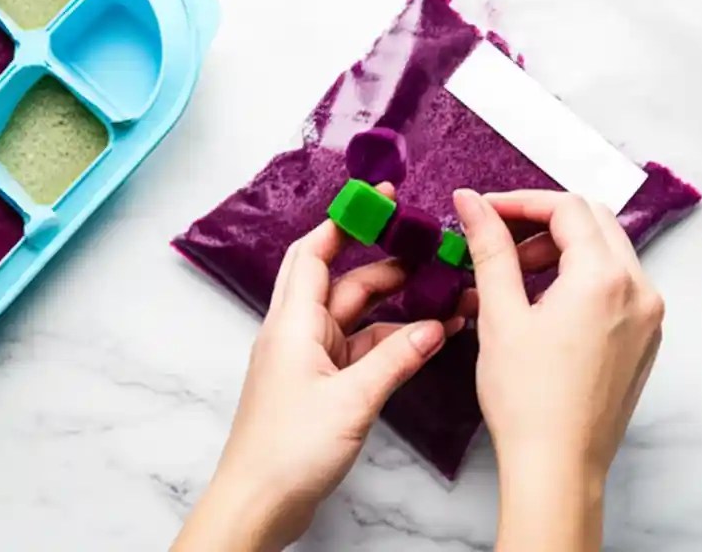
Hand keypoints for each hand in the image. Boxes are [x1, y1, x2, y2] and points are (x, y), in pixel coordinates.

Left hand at [174, 199, 465, 551]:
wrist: (259, 504)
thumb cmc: (287, 452)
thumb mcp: (352, 400)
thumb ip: (396, 359)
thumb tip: (434, 327)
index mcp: (292, 324)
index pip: (315, 252)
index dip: (345, 220)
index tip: (380, 199)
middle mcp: (297, 334)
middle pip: (344, 281)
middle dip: (386, 263)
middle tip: (429, 250)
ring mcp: (309, 360)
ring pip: (357, 317)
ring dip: (396, 307)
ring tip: (442, 295)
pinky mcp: (321, 386)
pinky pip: (360, 350)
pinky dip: (390, 342)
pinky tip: (424, 340)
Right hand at [453, 189, 663, 551]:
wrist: (557, 467)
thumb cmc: (527, 400)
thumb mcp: (500, 314)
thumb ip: (489, 248)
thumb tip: (471, 201)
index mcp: (605, 278)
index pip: (567, 208)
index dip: (520, 202)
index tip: (484, 213)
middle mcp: (640, 290)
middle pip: (594, 222)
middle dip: (543, 221)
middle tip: (498, 238)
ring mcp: (649, 317)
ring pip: (608, 252)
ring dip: (563, 249)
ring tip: (515, 274)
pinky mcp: (645, 340)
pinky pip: (617, 286)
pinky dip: (581, 277)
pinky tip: (543, 302)